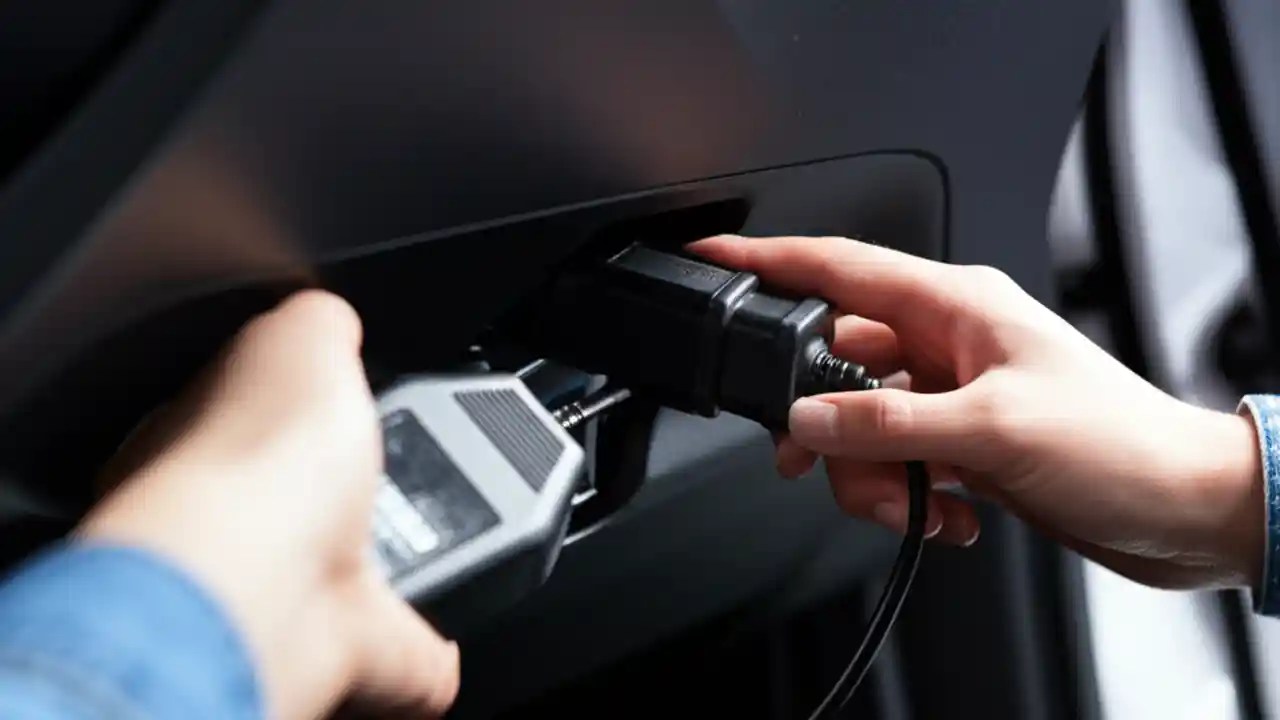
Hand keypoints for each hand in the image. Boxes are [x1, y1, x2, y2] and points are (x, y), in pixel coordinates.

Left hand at [77, 291, 459, 718]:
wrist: (262, 583)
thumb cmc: (257, 460)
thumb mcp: (301, 333)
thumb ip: (319, 321)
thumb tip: (331, 319)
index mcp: (206, 441)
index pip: (248, 413)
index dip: (294, 403)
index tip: (338, 400)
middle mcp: (233, 522)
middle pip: (291, 498)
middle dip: (341, 492)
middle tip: (393, 474)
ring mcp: (279, 591)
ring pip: (335, 574)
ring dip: (389, 564)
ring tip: (440, 538)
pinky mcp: (334, 648)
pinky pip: (391, 649)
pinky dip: (425, 649)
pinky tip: (447, 637)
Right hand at [690, 235, 1263, 590]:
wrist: (1184, 509)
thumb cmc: (1120, 444)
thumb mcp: (989, 429)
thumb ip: (885, 421)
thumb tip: (808, 417)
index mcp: (955, 306)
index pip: (839, 267)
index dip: (769, 259)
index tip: (712, 256)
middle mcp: (950, 342)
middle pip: (838, 364)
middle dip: (826, 422)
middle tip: (816, 459)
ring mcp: (955, 393)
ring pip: (862, 422)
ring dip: (873, 475)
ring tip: (917, 505)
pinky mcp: (965, 441)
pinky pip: (897, 461)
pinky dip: (909, 496)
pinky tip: (952, 515)